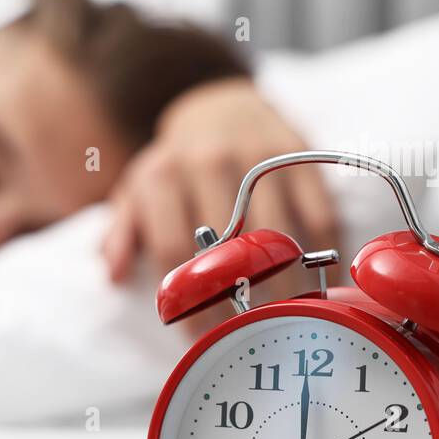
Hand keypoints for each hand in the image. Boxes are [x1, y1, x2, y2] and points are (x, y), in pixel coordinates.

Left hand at [101, 78, 339, 327]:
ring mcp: (258, 156)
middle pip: (227, 248)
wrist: (221, 103)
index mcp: (163, 175)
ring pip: (276, 236)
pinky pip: (318, 215)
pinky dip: (325, 256)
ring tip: (284, 321)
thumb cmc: (176, 164)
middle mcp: (208, 161)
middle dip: (237, 300)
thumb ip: (122, 232)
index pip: (171, 249)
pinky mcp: (300, 155)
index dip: (185, 299)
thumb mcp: (138, 190)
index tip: (197, 334)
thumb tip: (113, 274)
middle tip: (244, 335)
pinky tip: (322, 288)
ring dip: (283, 288)